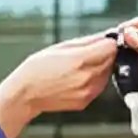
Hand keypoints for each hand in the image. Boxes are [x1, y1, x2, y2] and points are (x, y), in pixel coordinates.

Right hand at [0, 34, 116, 137]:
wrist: (26, 94)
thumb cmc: (38, 68)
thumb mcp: (61, 47)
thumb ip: (87, 41)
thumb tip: (106, 36)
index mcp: (80, 60)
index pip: (111, 47)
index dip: (108, 41)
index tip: (103, 40)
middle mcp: (87, 78)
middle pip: (111, 59)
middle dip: (104, 53)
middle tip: (88, 52)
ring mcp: (87, 92)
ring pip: (107, 73)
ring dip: (100, 66)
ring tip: (79, 65)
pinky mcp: (86, 101)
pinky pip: (99, 85)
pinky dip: (94, 79)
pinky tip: (77, 77)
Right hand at [118, 17, 137, 135]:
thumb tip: (129, 35)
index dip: (127, 31)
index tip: (115, 40)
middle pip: (133, 37)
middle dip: (123, 45)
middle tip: (111, 54)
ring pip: (130, 52)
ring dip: (123, 59)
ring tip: (116, 65)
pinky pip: (132, 67)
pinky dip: (127, 70)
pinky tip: (123, 74)